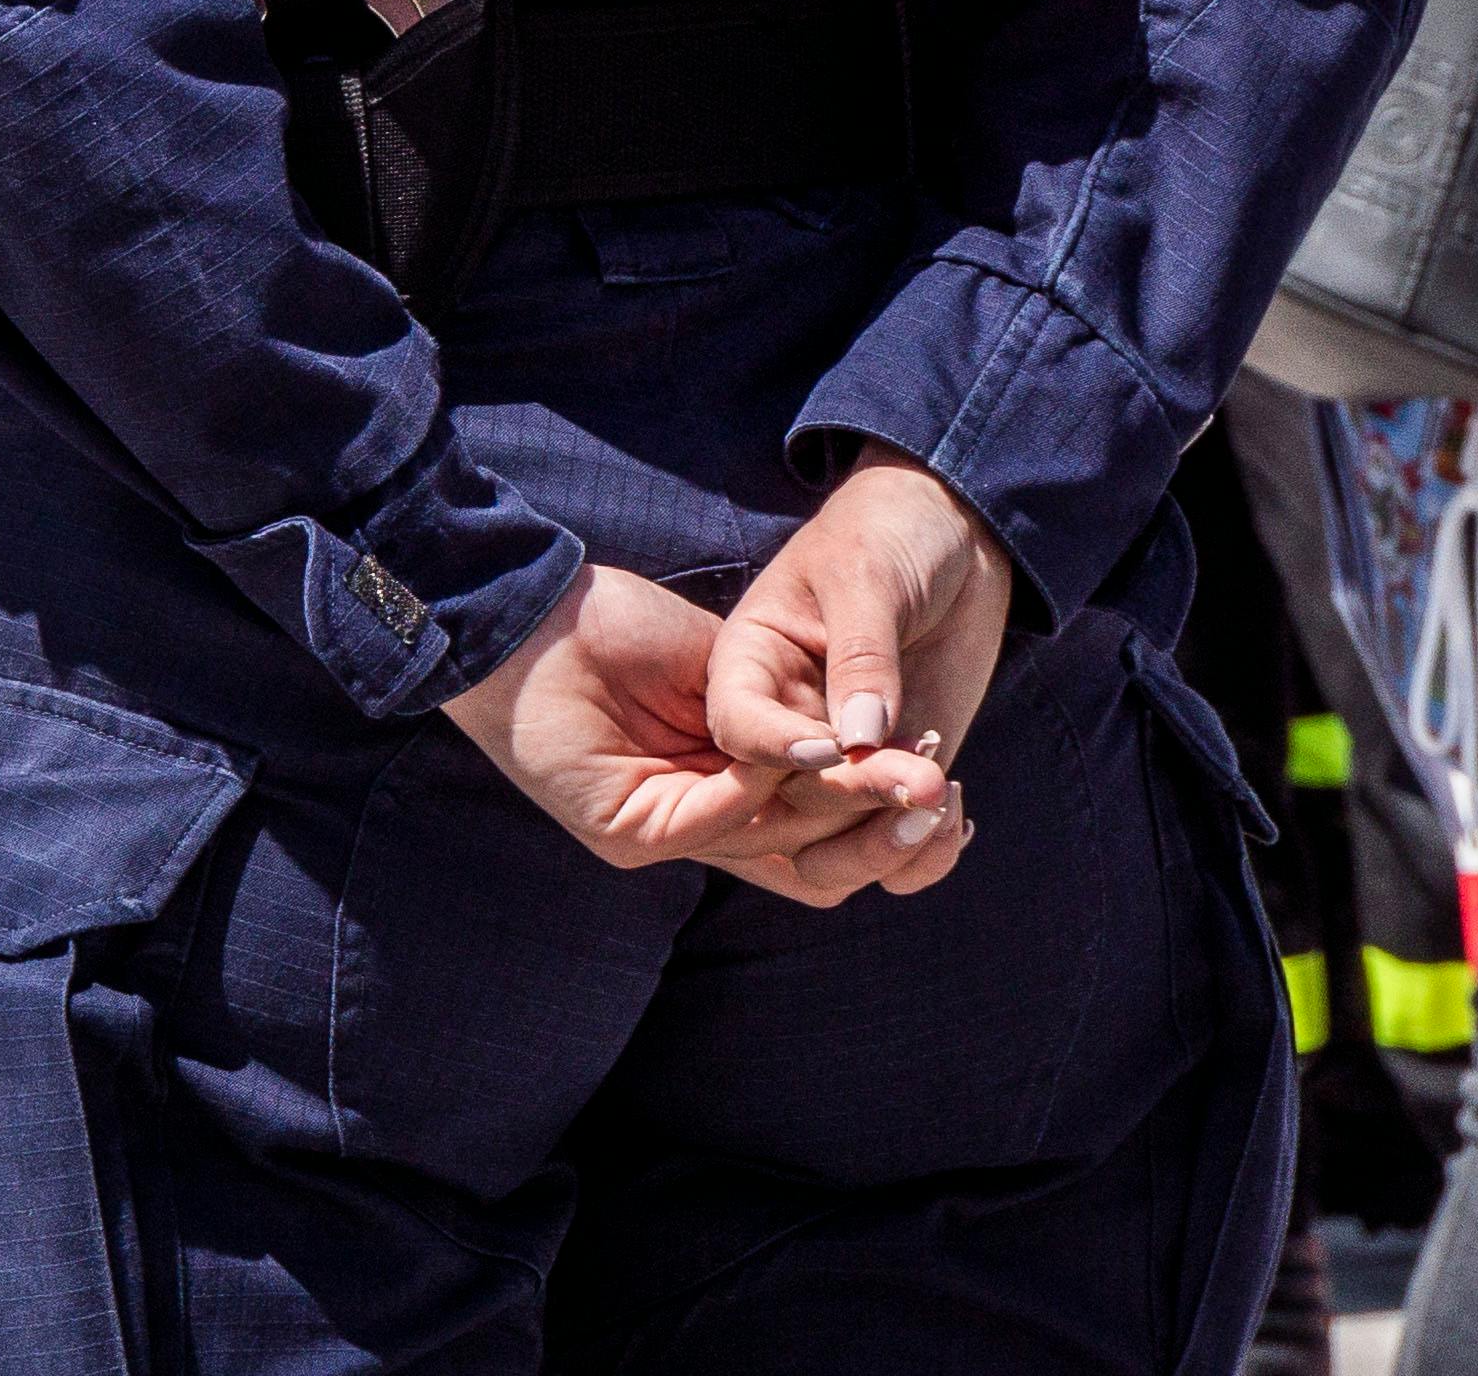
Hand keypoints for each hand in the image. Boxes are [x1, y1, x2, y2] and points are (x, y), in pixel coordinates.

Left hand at [449, 567, 968, 908]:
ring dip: (844, 808)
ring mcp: (667, 836)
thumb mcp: (732, 665)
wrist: (528, 615)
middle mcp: (706, 827)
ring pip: (779, 849)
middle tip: (943, 792)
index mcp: (734, 794)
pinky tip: (814, 747)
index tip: (949, 782)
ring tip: (904, 775)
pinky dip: (767, 786)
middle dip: (887, 828)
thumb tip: (877, 733)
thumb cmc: (616, 628)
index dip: (890, 817)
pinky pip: (716, 821)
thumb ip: (792, 708)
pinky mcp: (629, 831)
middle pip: (818, 862)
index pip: (829, 837)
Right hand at [705, 446, 1018, 837]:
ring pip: (828, 852)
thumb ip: (862, 654)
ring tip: (940, 803)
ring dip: (882, 848)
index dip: (774, 751)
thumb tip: (860, 741)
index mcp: (749, 663)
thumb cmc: (888, 531)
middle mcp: (784, 724)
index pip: (736, 727)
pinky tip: (954, 817)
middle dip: (851, 803)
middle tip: (924, 778)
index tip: (838, 746)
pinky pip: (889, 852)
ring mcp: (839, 762)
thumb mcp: (867, 574)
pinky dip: (920, 858)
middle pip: (781, 806)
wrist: (951, 532)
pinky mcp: (893, 780)